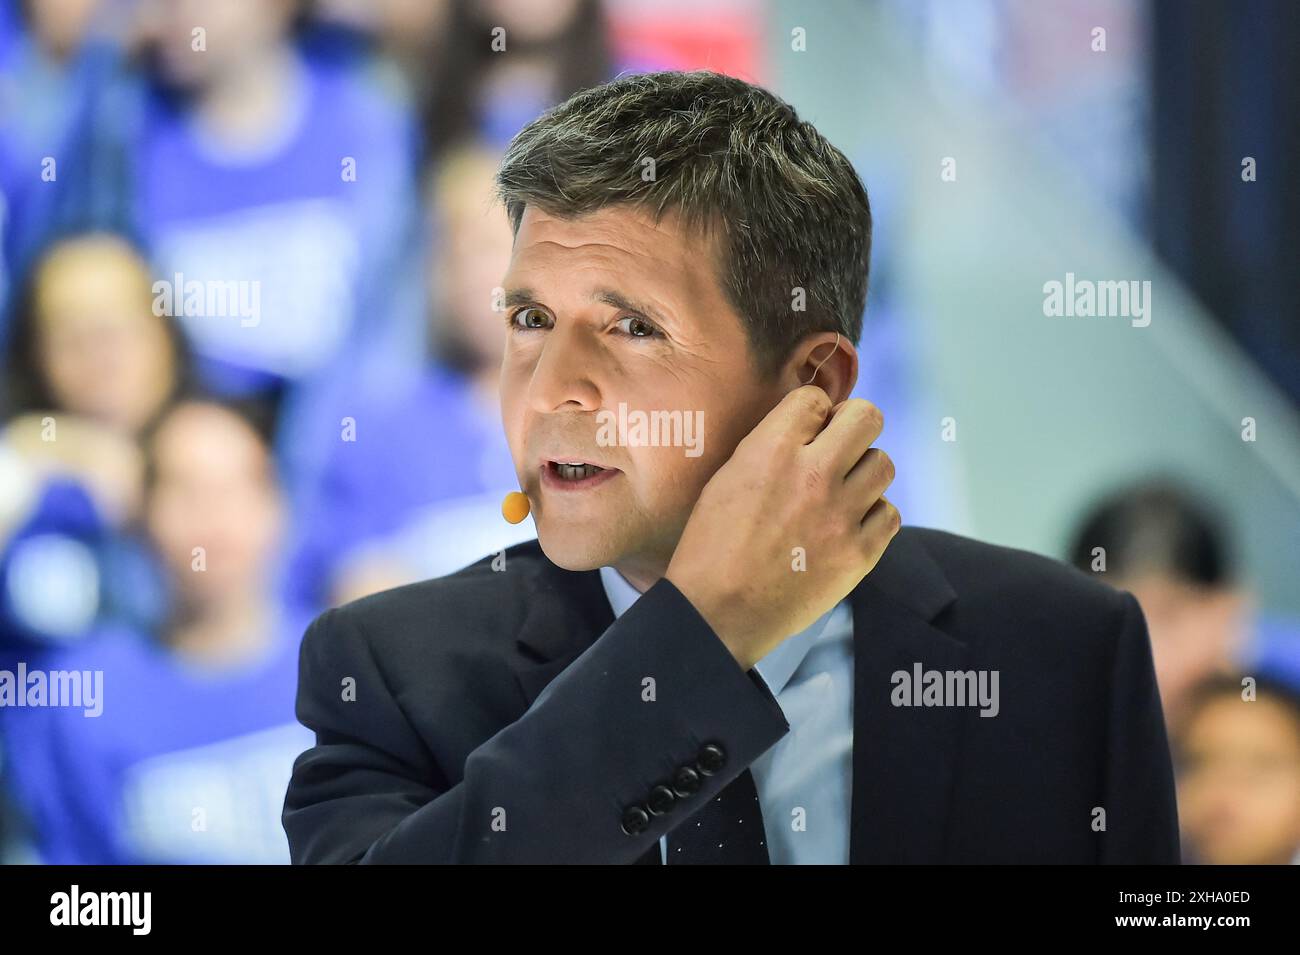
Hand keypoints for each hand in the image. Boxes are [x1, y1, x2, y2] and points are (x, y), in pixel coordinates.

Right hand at [665, 386, 898, 669]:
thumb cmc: (711, 546)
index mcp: (771, 450)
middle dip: (853, 427)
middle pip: (867, 418)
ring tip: (841, 494)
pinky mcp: (860, 553)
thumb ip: (770, 448)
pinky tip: (848, 527)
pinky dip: (872, 517)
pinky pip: (889, 513)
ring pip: (883, 464)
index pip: (816, 398)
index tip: (809, 431)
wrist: (718, 612)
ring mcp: (842, 514)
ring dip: (864, 474)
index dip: (814, 413)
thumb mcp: (727, 478)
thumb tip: (809, 431)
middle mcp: (813, 474)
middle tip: (839, 450)